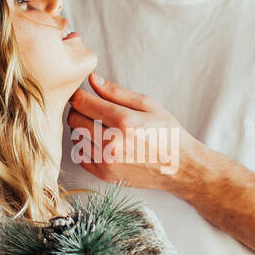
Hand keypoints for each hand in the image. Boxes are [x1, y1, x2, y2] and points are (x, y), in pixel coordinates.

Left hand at [67, 73, 195, 190]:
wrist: (180, 167)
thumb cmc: (166, 133)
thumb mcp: (148, 105)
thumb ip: (117, 92)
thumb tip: (93, 79)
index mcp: (124, 121)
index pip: (82, 102)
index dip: (78, 94)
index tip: (81, 94)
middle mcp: (113, 143)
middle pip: (75, 119)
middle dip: (78, 110)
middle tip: (90, 109)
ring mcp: (107, 162)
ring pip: (76, 137)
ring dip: (81, 128)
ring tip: (97, 126)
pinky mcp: (105, 175)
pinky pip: (80, 156)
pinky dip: (85, 146)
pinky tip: (99, 142)